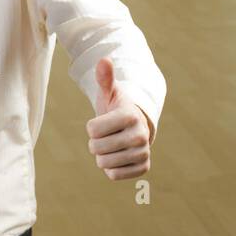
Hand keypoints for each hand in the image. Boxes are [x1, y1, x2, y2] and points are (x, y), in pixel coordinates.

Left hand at [86, 57, 151, 181]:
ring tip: (113, 145)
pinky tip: (119, 157)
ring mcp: (143, 153)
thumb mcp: (110, 93)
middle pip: (96, 148)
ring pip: (103, 163)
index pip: (92, 130)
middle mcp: (141, 135)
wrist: (135, 127)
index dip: (92, 127)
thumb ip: (105, 78)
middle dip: (95, 143)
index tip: (103, 122)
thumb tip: (104, 60)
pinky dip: (111, 169)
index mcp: (130, 116)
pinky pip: (113, 175)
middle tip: (107, 135)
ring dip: (102, 156)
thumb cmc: (117, 108)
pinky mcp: (143, 168)